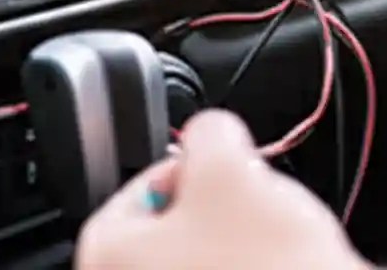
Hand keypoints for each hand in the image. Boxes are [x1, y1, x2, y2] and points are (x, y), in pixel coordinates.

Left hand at [76, 110, 368, 269]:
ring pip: (202, 262)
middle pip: (171, 232)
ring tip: (274, 245)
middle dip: (217, 210)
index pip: (139, 188)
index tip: (228, 164)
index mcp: (107, 255)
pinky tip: (280, 268)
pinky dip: (249, 269)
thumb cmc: (267, 267)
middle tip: (255, 204)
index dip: (193, 165)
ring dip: (236, 247)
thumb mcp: (229, 168)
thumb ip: (209, 131)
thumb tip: (209, 130)